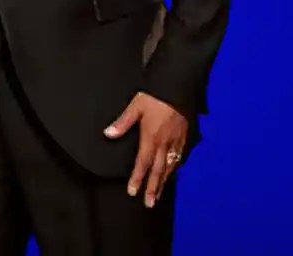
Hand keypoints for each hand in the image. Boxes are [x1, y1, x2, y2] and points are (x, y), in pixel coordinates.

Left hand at [104, 92, 187, 207]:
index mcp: (151, 138)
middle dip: (153, 188)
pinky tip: (172, 173)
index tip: (133, 192)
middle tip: (149, 203)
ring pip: (170, 166)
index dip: (137, 178)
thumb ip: (122, 122)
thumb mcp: (135, 107)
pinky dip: (174, 168)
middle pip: (158, 170)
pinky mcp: (184, 137)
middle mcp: (164, 143)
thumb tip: (108, 134)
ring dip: (164, 181)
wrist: (177, 87)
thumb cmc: (154, 96)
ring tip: (159, 194)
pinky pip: (179, 157)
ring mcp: (176, 141)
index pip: (143, 163)